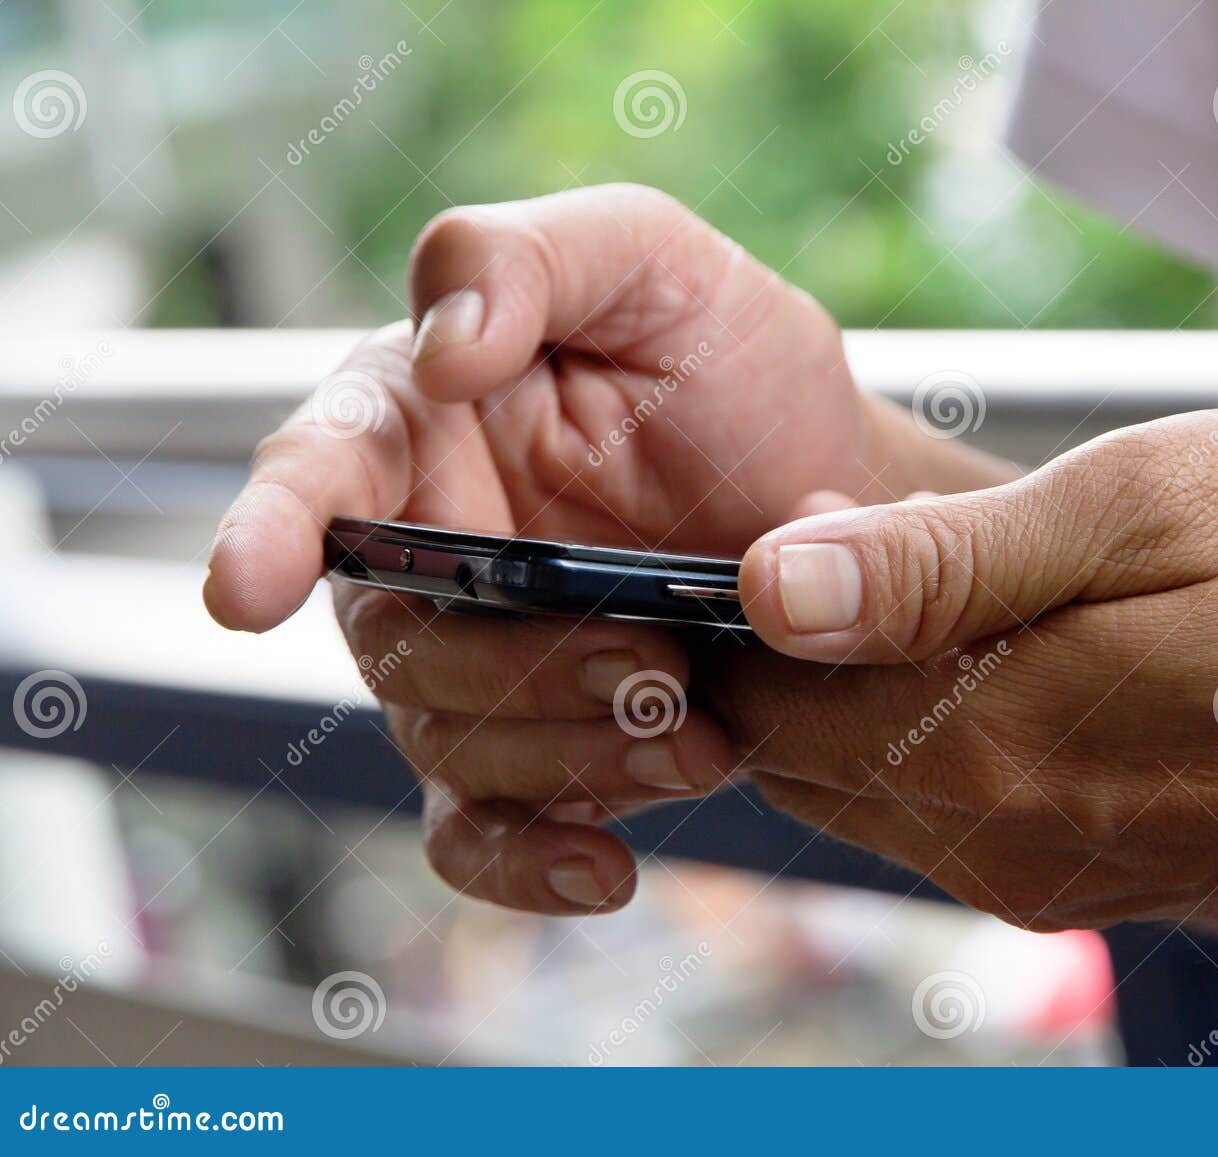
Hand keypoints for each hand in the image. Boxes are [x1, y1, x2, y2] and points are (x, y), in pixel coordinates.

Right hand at [204, 184, 1011, 912]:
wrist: (840, 499)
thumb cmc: (735, 369)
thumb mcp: (652, 264)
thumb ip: (529, 261)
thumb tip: (439, 347)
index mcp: (420, 420)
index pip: (318, 470)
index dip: (271, 528)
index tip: (244, 591)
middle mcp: (422, 549)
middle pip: (393, 636)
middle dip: (516, 665)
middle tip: (654, 664)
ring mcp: (473, 661)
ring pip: (448, 739)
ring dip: (566, 752)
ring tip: (695, 732)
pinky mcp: (535, 753)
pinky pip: (479, 833)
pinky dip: (526, 864)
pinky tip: (604, 868)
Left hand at [710, 411, 1217, 931]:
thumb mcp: (1143, 509)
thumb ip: (940, 563)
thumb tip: (771, 584)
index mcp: (988, 749)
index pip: (767, 702)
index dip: (741, 613)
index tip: (780, 532)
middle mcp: (1000, 846)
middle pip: (806, 758)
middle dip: (798, 660)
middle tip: (859, 544)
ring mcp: (1053, 881)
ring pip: (878, 792)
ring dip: (870, 699)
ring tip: (944, 590)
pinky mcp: (1103, 883)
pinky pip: (962, 818)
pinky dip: (943, 742)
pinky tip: (1016, 660)